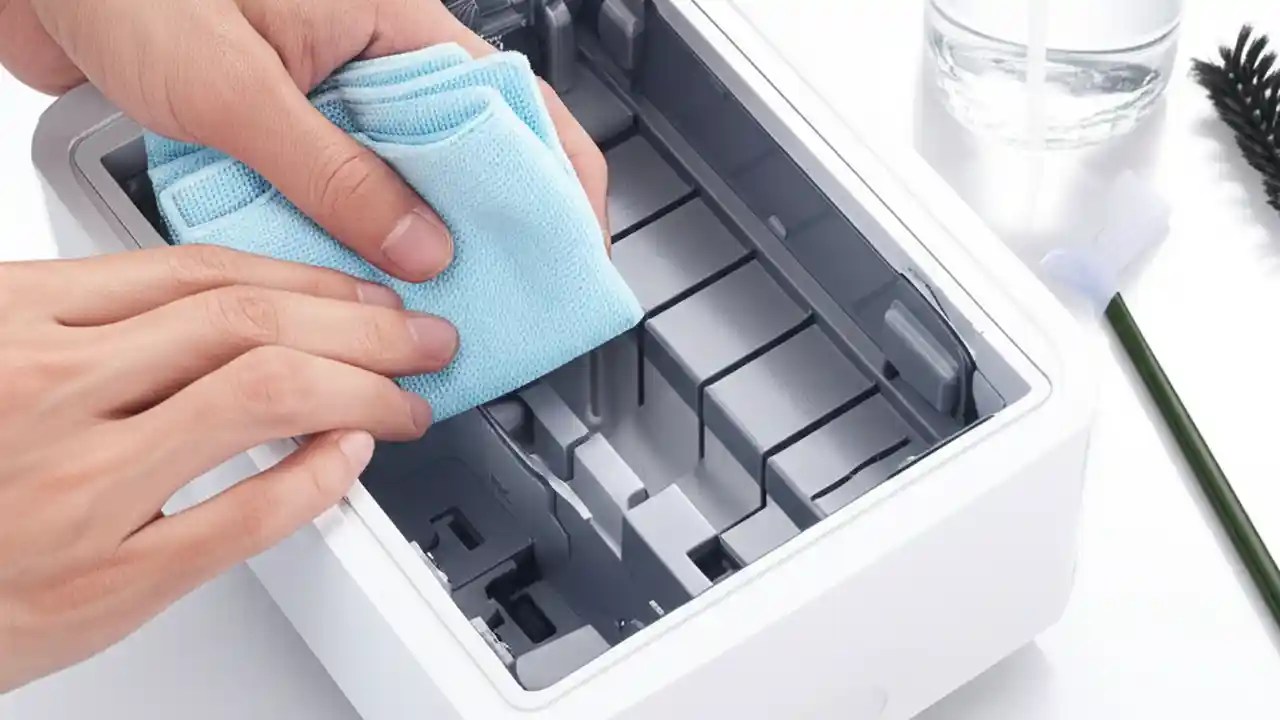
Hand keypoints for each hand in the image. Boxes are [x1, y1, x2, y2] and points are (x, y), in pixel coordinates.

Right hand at [0, 246, 457, 689]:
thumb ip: (84, 331)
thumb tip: (218, 316)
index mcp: (19, 320)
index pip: (202, 275)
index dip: (309, 278)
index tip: (365, 292)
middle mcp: (49, 388)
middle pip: (249, 323)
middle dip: (362, 325)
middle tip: (421, 338)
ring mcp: (78, 483)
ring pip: (261, 394)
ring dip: (361, 390)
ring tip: (406, 398)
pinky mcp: (102, 578)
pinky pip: (241, 515)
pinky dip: (316, 480)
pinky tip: (351, 461)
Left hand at [1, 0, 608, 276]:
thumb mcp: (238, 91)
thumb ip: (334, 174)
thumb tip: (422, 250)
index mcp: (395, 24)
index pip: (515, 111)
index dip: (560, 187)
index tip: (574, 259)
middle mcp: (376, 59)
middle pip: (470, 158)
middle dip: (490, 236)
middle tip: (496, 308)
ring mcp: (334, 94)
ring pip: (405, 184)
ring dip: (413, 246)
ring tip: (425, 312)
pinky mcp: (288, 123)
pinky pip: (341, 192)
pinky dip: (350, 238)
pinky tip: (349, 282)